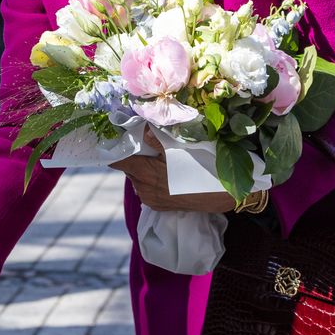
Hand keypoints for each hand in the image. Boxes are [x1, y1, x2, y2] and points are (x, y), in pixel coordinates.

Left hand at [108, 130, 236, 212]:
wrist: (220, 195)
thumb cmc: (198, 168)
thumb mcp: (177, 148)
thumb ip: (155, 139)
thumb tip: (141, 128)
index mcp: (143, 173)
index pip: (116, 162)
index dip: (114, 151)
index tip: (114, 141)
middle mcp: (142, 188)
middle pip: (128, 170)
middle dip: (133, 158)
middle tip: (144, 147)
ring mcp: (150, 199)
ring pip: (138, 180)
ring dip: (143, 170)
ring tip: (157, 161)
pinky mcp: (158, 206)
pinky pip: (147, 190)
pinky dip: (151, 181)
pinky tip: (165, 174)